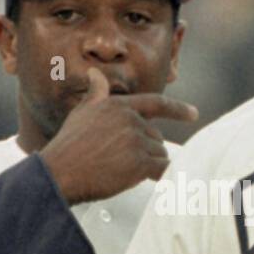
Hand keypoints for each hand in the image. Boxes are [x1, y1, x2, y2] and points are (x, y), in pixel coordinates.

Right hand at [40, 68, 198, 204]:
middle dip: (145, 152)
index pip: (156, 103)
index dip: (178, 109)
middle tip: (120, 162)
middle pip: (156, 137)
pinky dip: (156, 176)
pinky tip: (140, 179)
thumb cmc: (68, 147)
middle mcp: (131, 119)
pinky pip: (161, 169)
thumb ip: (96, 94)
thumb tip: (96, 74)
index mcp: (119, 106)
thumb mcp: (81, 113)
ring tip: (119, 170)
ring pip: (159, 154)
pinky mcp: (140, 162)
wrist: (60, 173)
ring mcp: (136, 140)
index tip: (193, 113)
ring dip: (146, 166)